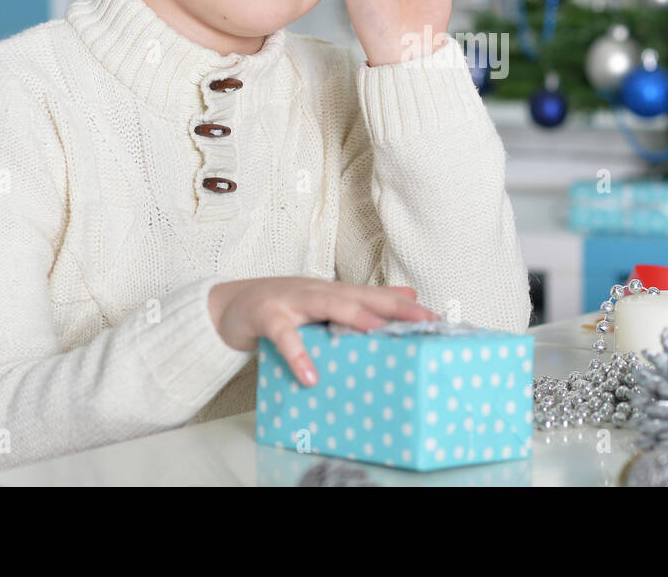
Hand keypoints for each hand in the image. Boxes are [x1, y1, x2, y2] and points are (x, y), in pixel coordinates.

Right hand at [207, 278, 438, 385]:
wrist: (231, 304)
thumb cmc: (284, 306)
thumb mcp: (325, 301)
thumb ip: (364, 299)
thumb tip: (408, 292)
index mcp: (334, 291)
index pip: (376, 296)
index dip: (406, 305)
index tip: (436, 317)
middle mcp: (319, 290)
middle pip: (360, 295)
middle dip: (393, 306)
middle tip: (423, 319)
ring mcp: (293, 300)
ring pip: (327, 304)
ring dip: (353, 317)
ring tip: (378, 332)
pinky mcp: (268, 315)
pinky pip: (284, 335)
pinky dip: (298, 355)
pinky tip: (311, 377)